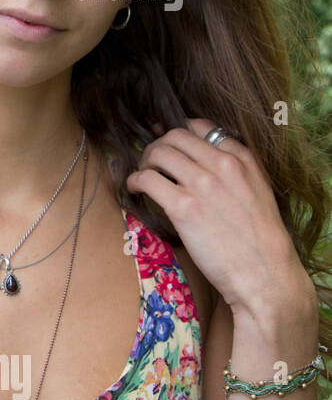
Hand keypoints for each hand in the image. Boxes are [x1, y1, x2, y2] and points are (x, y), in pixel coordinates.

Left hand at [125, 118, 309, 326]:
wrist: (264, 273)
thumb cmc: (259, 239)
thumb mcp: (258, 191)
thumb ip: (235, 171)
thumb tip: (200, 158)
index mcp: (244, 159)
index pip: (202, 127)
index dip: (178, 131)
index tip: (167, 141)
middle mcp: (223, 165)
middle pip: (174, 136)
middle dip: (157, 145)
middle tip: (150, 161)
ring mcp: (202, 184)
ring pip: (158, 153)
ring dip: (144, 162)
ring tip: (142, 176)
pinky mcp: (183, 207)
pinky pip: (147, 179)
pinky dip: (134, 181)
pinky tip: (135, 190)